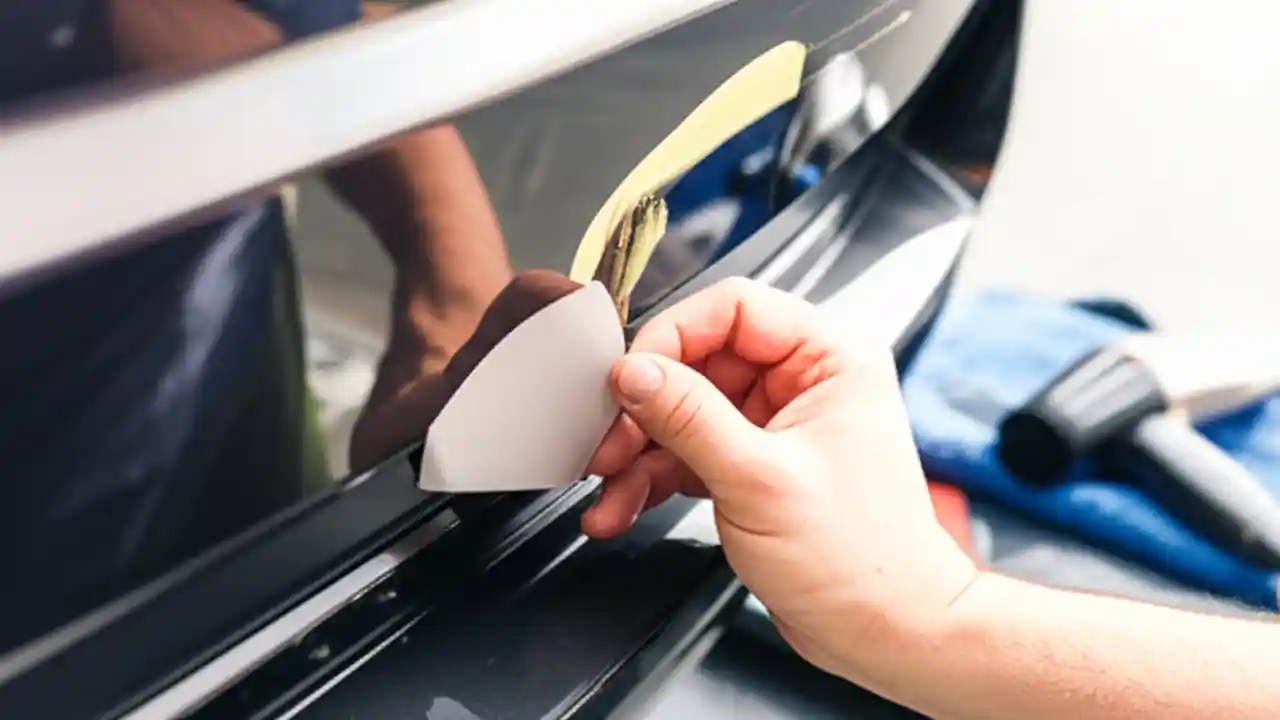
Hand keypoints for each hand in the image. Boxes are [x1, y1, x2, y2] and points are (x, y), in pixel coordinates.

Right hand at [581, 278, 976, 677]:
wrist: (883, 632)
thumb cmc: (861, 560)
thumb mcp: (759, 479)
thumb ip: (689, 418)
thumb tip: (634, 372)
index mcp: (830, 358)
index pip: (733, 308)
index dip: (672, 338)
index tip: (631, 378)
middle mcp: (805, 381)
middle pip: (698, 361)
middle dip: (646, 408)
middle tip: (610, 442)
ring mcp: (776, 424)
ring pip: (684, 410)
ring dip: (640, 451)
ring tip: (610, 487)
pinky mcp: (754, 464)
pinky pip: (688, 452)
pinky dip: (652, 478)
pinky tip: (623, 505)